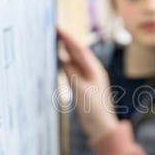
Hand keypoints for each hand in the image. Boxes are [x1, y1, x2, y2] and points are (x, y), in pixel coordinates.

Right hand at [56, 26, 117, 140]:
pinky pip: (74, 69)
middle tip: (54, 31)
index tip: (56, 28)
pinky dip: (66, 62)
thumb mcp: (79, 89)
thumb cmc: (93, 109)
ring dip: (66, 50)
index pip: (79, 49)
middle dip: (67, 40)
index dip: (67, 38)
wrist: (101, 127)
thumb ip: (71, 71)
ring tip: (55, 40)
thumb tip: (62, 56)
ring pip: (76, 60)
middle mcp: (93, 71)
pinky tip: (60, 60)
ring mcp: (89, 78)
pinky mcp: (85, 86)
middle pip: (78, 52)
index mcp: (94, 69)